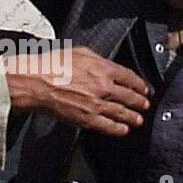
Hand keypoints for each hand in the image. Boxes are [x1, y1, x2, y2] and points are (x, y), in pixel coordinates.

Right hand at [4, 46, 150, 136]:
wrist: (37, 82)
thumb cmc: (53, 65)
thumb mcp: (79, 52)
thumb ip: (97, 59)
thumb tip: (106, 65)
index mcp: (103, 68)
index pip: (130, 77)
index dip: (140, 84)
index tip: (144, 88)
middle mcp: (104, 86)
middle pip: (130, 96)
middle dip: (140, 102)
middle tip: (145, 105)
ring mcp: (97, 104)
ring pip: (122, 113)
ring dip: (133, 117)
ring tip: (138, 120)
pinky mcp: (87, 119)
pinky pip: (108, 126)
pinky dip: (119, 129)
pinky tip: (124, 130)